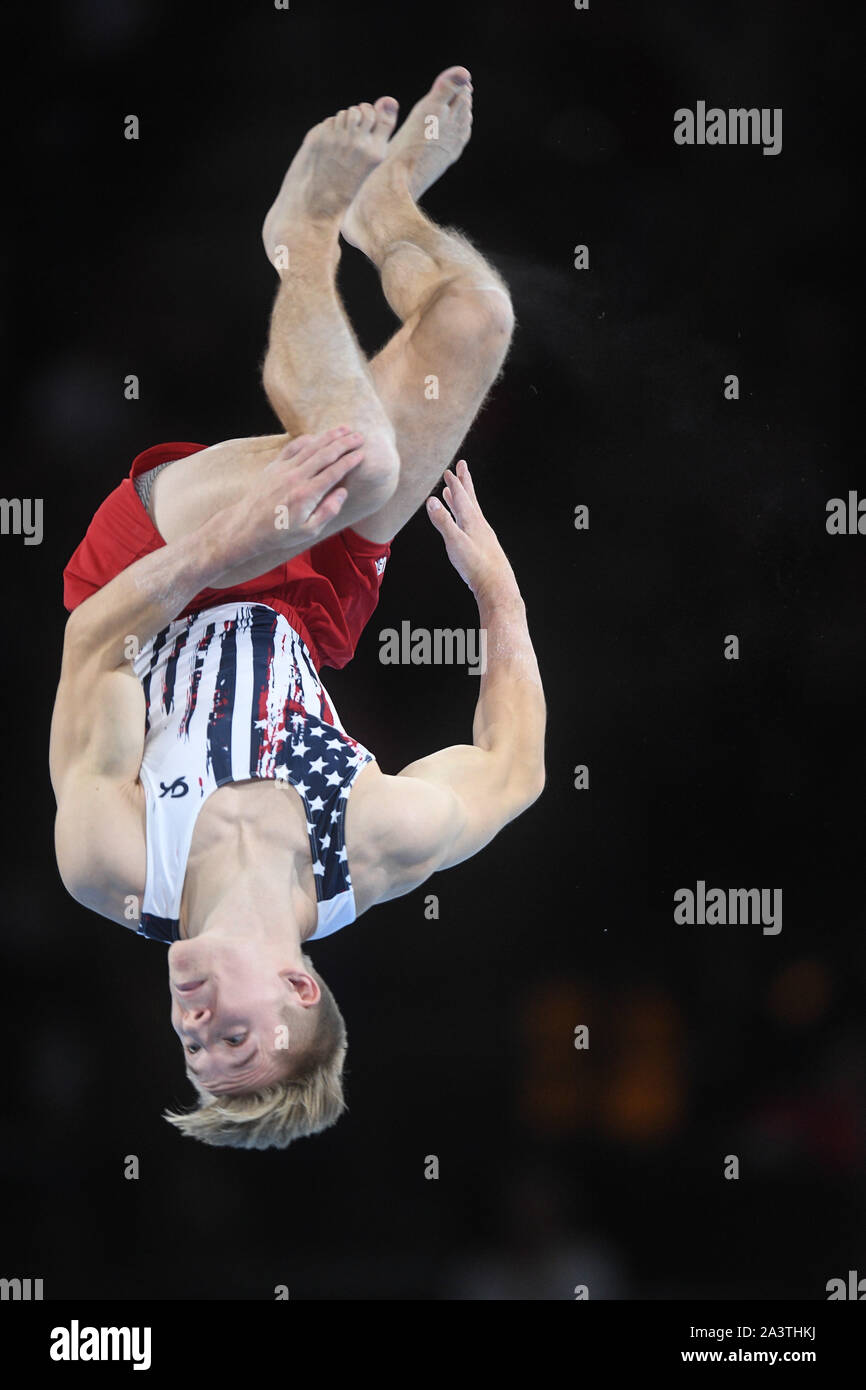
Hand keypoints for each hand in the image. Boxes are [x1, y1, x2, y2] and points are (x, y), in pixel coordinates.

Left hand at [238, 427, 363, 562]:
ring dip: (329, 436)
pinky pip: (293, 447)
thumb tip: (343, 491)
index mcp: (307, 495)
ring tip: (344, 429)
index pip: (334, 472)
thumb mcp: (309, 531)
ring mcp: (284, 469)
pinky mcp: (274, 466)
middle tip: (359, 436)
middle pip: (325, 454)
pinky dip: (307, 439)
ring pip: (311, 447)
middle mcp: (296, 478)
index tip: (361, 454)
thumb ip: (328, 511)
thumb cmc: (280, 532)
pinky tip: (317, 436)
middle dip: (344, 443)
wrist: (248, 526)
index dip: (350, 461)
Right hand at [426, 460, 517, 600]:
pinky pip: (471, 524)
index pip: (461, 497)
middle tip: (462, 466)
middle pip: (470, 498)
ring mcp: (482, 535)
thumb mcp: (455, 542)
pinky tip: (463, 522)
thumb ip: (443, 521)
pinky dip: (464, 517)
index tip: (450, 470)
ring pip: (471, 511)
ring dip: (462, 500)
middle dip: (464, 482)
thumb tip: (432, 501)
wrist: (496, 586)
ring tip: (453, 493)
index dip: (455, 483)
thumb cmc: (476, 566)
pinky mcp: (482, 546)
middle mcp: (479, 524)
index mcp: (472, 521)